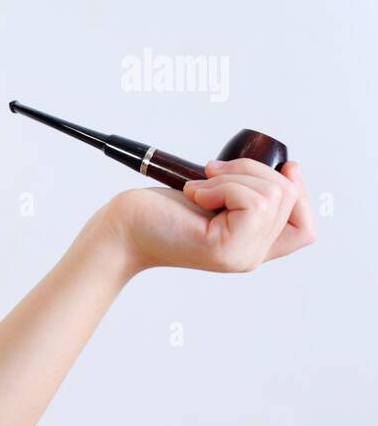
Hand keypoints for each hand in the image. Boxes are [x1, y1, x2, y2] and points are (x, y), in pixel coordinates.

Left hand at [105, 158, 315, 272]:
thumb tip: (289, 169)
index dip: (301, 194)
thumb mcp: (214, 198)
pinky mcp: (225, 248)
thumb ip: (248, 194)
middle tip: (209, 173)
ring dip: (232, 175)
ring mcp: (241, 256)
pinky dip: (223, 185)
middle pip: (289, 197)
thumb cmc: (158, 211)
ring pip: (273, 194)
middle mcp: (251, 257)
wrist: (120, 229)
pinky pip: (253, 200)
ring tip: (198, 187)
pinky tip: (195, 194)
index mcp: (251, 246)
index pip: (304, 230)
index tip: (285, 168)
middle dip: (251, 169)